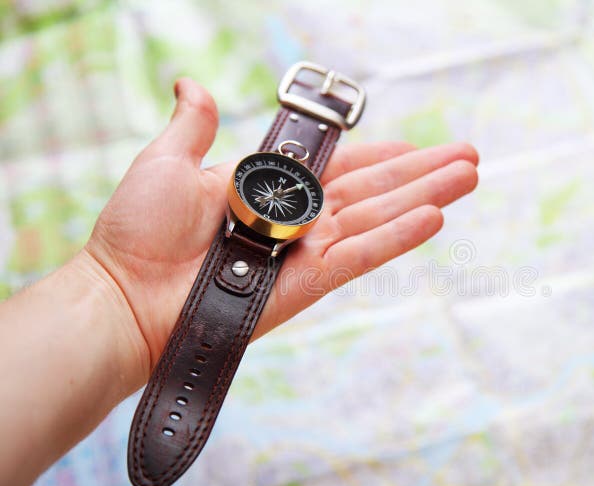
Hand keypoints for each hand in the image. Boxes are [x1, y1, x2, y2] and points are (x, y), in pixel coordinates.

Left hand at [84, 78, 478, 384]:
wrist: (124, 294)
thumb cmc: (138, 230)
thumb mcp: (168, 161)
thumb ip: (195, 125)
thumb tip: (192, 82)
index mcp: (272, 192)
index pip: (341, 170)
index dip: (382, 157)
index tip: (417, 146)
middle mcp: (298, 222)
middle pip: (375, 191)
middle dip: (424, 173)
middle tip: (470, 157)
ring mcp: (307, 253)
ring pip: (379, 218)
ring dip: (427, 196)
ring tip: (470, 177)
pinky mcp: (309, 283)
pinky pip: (361, 255)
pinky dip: (398, 238)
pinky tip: (434, 218)